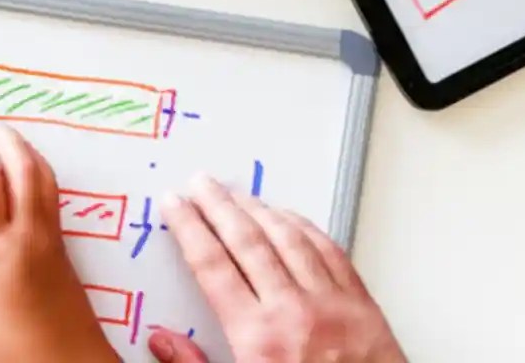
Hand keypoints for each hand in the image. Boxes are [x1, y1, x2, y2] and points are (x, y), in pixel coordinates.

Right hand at [0, 125, 117, 362]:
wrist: (69, 361)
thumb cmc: (16, 346)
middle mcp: (26, 231)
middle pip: (21, 163)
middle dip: (0, 135)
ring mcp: (49, 234)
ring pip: (42, 173)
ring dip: (22, 147)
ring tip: (0, 141)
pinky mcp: (64, 243)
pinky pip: (52, 191)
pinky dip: (36, 169)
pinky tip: (24, 174)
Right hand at [149, 176, 405, 362]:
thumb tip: (162, 341)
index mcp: (256, 339)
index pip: (211, 265)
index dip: (188, 227)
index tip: (175, 206)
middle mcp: (293, 312)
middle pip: (246, 240)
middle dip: (218, 205)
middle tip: (201, 183)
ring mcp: (331, 304)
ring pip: (289, 237)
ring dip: (259, 208)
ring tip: (239, 193)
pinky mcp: (362, 306)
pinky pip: (330, 251)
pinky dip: (305, 228)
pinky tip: (290, 217)